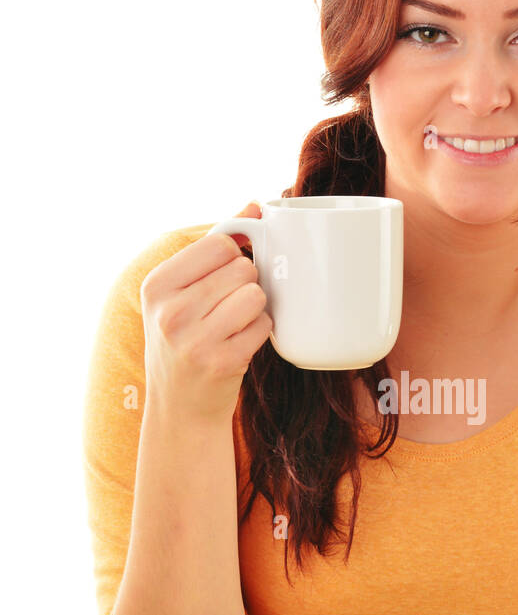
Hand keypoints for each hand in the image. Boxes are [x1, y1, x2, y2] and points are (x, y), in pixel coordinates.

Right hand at [140, 202, 272, 421]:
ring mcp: (195, 340)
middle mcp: (170, 311)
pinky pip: (263, 326)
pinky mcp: (222, 362)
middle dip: (246, 284)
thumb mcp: (182, 293)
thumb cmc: (184, 341)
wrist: (179, 409)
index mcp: (156, 285)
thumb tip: (255, 206)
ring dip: (255, 309)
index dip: (234, 257)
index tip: (224, 276)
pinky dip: (259, 333)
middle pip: (243, 268)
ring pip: (256, 295)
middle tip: (228, 307)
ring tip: (234, 325)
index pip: (219, 244)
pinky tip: (239, 345)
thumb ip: (215, 247)